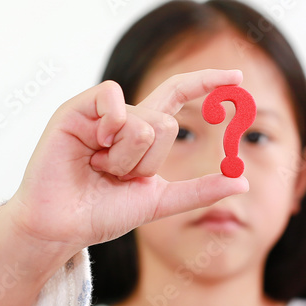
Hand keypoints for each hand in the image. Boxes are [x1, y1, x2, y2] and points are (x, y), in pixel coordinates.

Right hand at [3, 68, 248, 252]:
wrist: (62, 227)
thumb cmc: (101, 214)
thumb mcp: (159, 201)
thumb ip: (200, 191)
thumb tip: (243, 182)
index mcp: (143, 131)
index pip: (178, 93)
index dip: (207, 82)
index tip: (239, 78)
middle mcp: (124, 116)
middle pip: (167, 123)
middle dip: (147, 162)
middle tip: (116, 177)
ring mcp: (100, 111)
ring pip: (144, 122)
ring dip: (125, 158)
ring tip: (97, 169)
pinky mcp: (76, 110)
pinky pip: (112, 97)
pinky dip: (113, 124)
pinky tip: (93, 146)